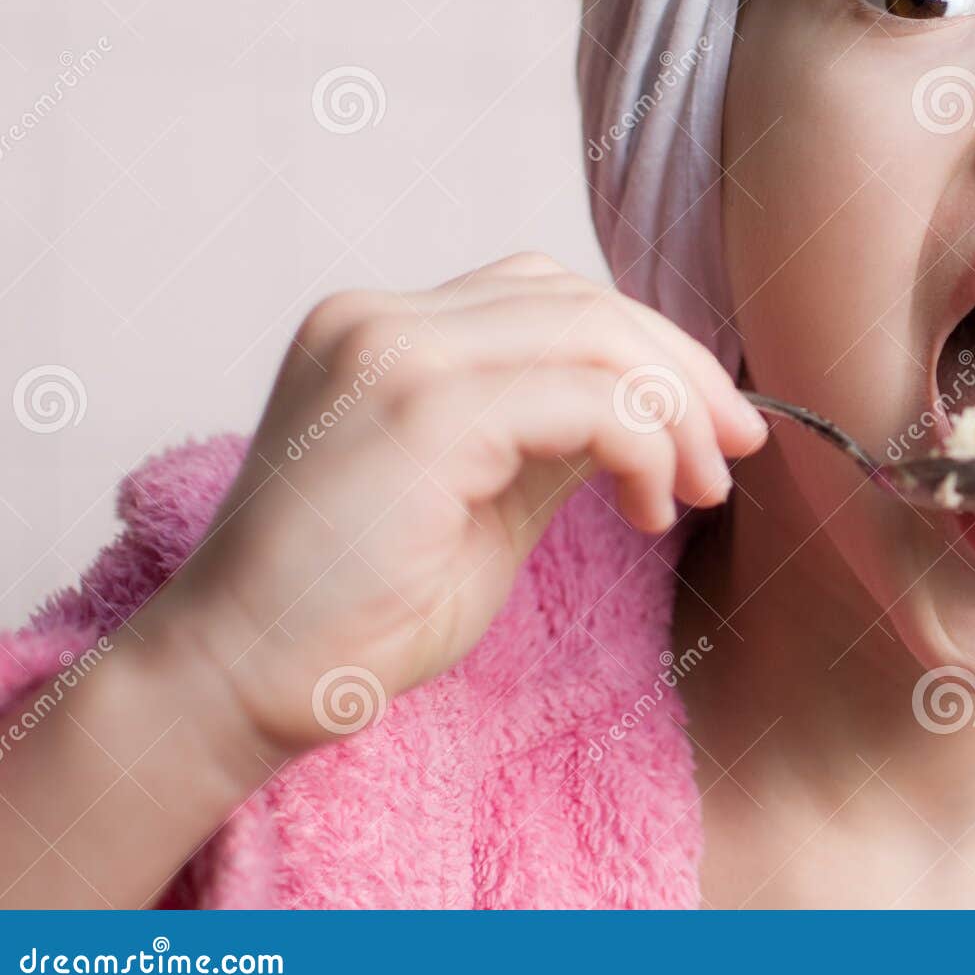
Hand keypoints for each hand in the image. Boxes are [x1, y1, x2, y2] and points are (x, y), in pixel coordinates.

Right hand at [146, 253, 766, 760]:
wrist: (238, 679)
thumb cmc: (359, 606)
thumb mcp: (483, 496)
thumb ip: (555, 433)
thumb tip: (657, 411)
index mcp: (388, 326)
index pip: (552, 294)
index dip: (648, 346)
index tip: (713, 421)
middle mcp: (384, 317)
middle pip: (583, 301)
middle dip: (681, 372)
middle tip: (736, 448)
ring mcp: (395, 351)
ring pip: (595, 335)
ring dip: (674, 411)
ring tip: (699, 489)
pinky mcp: (421, 408)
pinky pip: (586, 399)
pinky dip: (645, 445)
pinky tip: (651, 507)